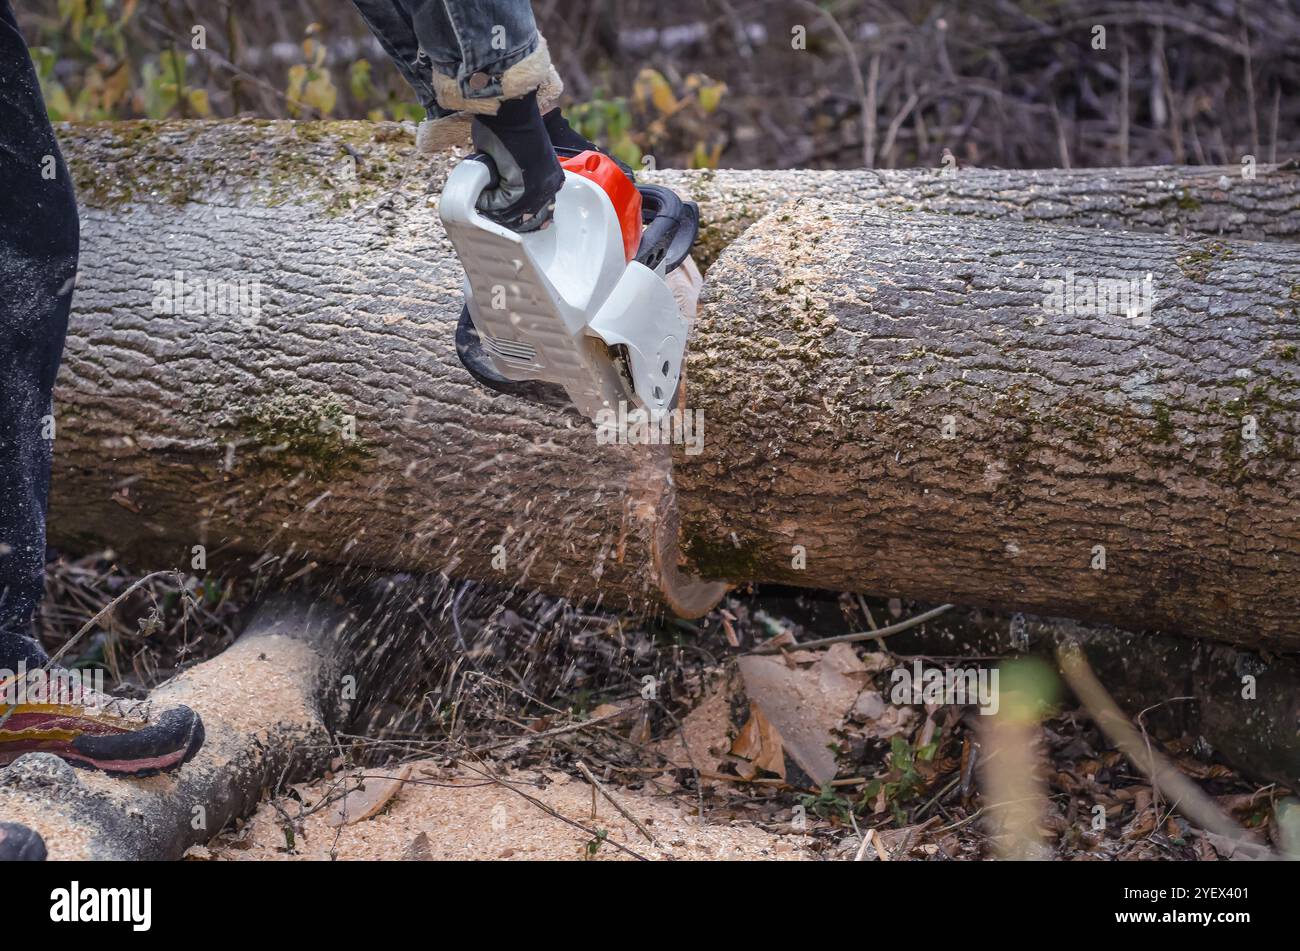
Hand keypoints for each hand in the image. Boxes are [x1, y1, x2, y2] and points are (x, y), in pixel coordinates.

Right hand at [471, 89, 564, 231]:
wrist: (511, 109)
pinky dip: (486, 200)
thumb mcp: (521, 155)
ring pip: (511, 215)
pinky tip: (480, 189)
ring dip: (493, 208)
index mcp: (553, 178)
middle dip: (507, 219)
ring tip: (481, 193)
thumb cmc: (511, 125)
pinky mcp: (522, 187)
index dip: (523, 218)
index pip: (542, 212)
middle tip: (489, 209)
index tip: (507, 217)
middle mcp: (550, 187)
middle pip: (528, 219)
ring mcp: (538, 188)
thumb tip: (501, 190)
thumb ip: (516, 175)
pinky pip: (500, 205)